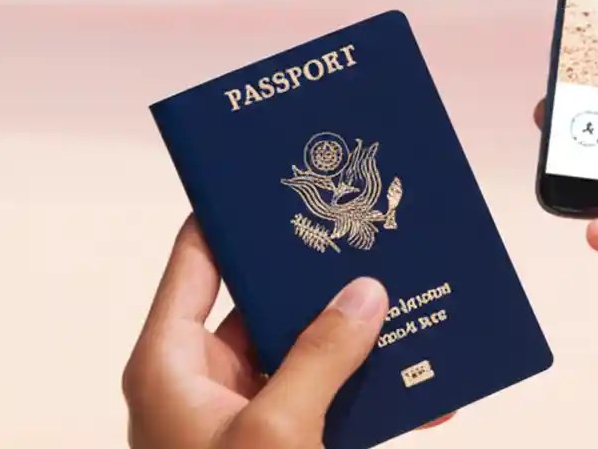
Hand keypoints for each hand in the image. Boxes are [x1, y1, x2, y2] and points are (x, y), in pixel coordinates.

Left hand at [123, 218, 450, 447]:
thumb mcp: (275, 433)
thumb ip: (322, 357)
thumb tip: (365, 294)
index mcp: (172, 362)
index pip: (198, 259)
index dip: (236, 214)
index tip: (286, 176)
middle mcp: (207, 379)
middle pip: (267, 301)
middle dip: (325, 275)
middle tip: (373, 235)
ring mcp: (249, 415)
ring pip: (310, 351)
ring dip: (363, 336)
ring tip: (414, 304)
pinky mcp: (286, 446)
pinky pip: (334, 402)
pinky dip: (376, 395)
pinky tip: (425, 388)